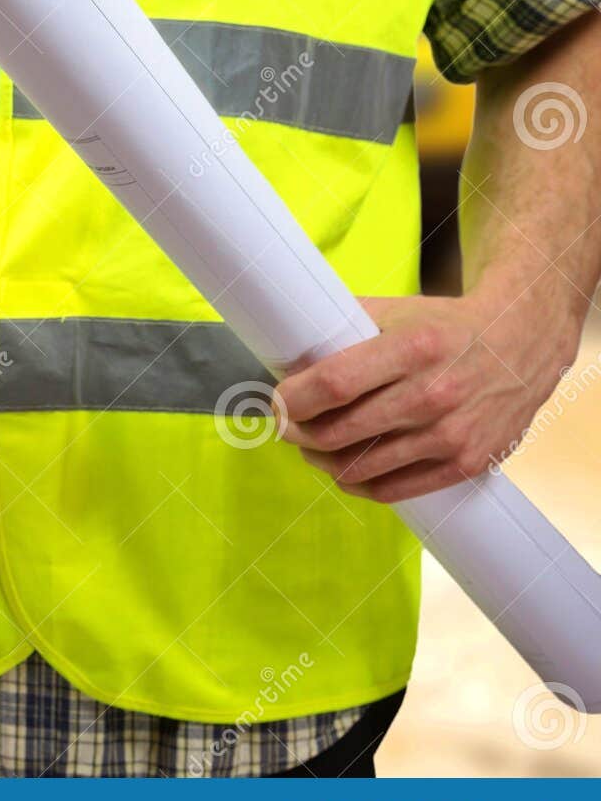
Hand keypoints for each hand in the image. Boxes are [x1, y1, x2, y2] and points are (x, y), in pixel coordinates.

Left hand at [275, 289, 579, 502]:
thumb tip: (285, 351)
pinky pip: (392, 489)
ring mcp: (452, 433)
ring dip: (322, 460)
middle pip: (340, 431)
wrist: (523, 342)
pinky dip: (357, 483)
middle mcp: (434, 393)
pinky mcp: (467, 463)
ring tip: (312, 447)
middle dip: (298, 432)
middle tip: (287, 425)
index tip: (278, 402)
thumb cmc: (446, 326)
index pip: (333, 385)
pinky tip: (345, 470)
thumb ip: (342, 327)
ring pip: (359, 467)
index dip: (293, 400)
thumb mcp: (396, 311)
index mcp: (413, 347)